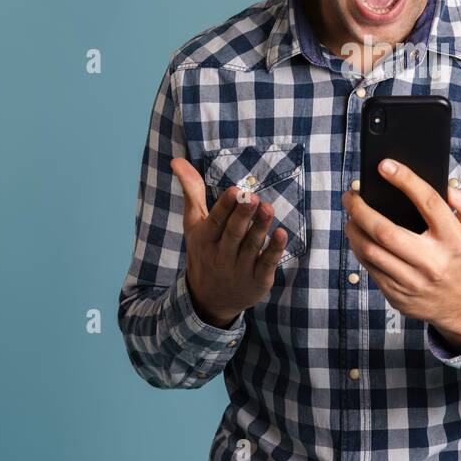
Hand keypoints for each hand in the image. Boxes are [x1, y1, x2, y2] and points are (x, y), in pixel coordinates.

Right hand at [170, 156, 288, 327]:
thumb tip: (177, 160)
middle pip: (233, 233)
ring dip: (260, 227)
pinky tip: (282, 234)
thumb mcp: (194, 224)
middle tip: (253, 197)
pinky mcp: (258, 280)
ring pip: (251, 246)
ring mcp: (240, 269)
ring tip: (268, 208)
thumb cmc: (204, 252)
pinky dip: (274, 250)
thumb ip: (191, 192)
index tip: (235, 190)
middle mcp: (221, 255)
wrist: (209, 300)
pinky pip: (266, 264)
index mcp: (205, 239)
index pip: (215, 221)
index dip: (225, 206)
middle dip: (242, 215)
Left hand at [341, 158, 460, 353]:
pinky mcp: (397, 293)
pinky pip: (369, 267)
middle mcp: (432, 261)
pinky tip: (357, 234)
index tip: (385, 165)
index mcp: (453, 239)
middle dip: (361, 209)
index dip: (406, 180)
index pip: (429, 202)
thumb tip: (451, 190)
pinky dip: (358, 247)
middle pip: (386, 232)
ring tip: (350, 214)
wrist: (460, 304)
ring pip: (371, 251)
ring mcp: (412, 281)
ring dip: (353, 229)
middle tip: (351, 195)